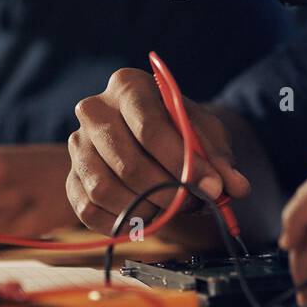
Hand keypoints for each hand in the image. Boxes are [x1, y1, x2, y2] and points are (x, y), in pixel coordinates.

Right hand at [66, 68, 249, 233]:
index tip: (211, 187)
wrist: (149, 140)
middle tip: (193, 203)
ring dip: (145, 208)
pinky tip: (147, 215)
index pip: (149, 127)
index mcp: (127, 85)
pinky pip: (89, 210)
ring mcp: (78, 145)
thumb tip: (235, 186)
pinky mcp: (71, 178)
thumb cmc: (178, 130)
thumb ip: (219, 158)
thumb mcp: (204, 133)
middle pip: (126, 162)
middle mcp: (94, 110)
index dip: (182, 162)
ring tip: (172, 208)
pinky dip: (122, 222)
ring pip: (104, 189)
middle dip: (167, 191)